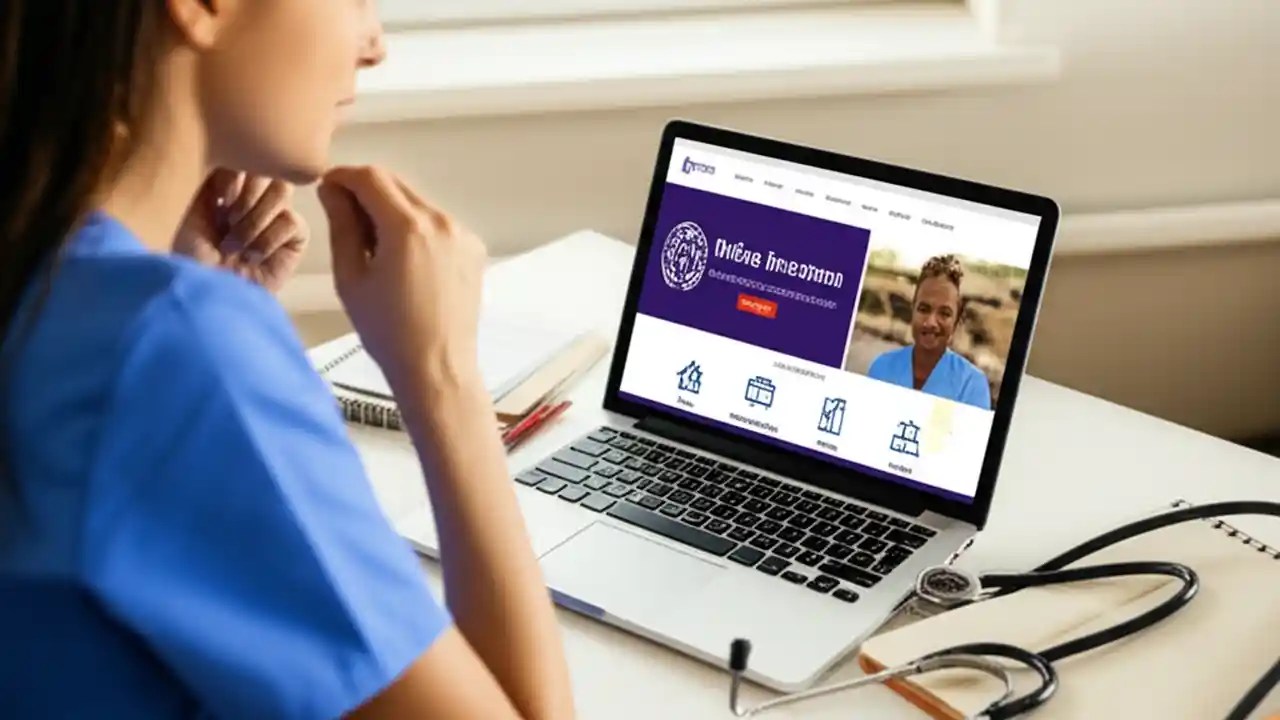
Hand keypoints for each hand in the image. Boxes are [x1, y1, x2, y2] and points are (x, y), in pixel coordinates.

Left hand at [176, 170, 310, 293]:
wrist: (202, 294)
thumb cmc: (185, 253)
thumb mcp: (185, 201)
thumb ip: (211, 170)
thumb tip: (235, 157)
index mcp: (225, 179)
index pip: (244, 151)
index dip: (233, 170)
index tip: (215, 197)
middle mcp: (253, 194)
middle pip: (267, 167)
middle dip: (244, 196)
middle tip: (224, 222)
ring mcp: (276, 215)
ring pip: (281, 191)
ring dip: (253, 219)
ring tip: (233, 245)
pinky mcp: (294, 239)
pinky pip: (292, 222)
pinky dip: (268, 239)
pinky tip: (251, 257)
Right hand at [318, 166, 486, 396]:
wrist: (437, 368)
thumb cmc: (388, 332)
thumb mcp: (351, 278)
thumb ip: (342, 225)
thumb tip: (332, 190)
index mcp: (408, 228)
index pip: (371, 177)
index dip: (344, 177)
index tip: (327, 187)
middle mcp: (441, 222)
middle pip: (397, 185)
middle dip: (367, 193)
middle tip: (346, 221)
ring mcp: (463, 235)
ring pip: (418, 204)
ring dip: (393, 212)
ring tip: (377, 252)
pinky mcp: (474, 249)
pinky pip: (438, 225)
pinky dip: (417, 230)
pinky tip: (406, 265)